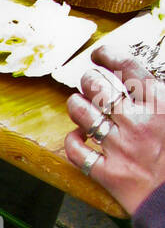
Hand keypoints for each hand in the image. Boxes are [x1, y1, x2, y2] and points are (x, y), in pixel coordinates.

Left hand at [64, 41, 164, 213]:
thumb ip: (164, 98)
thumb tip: (152, 87)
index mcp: (161, 104)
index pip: (127, 67)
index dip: (108, 55)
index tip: (100, 55)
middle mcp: (136, 121)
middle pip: (98, 87)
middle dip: (89, 79)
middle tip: (89, 81)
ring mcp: (119, 147)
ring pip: (82, 114)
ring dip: (76, 104)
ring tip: (78, 103)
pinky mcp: (108, 173)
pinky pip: (77, 152)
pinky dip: (73, 141)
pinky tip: (78, 137)